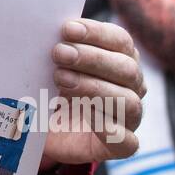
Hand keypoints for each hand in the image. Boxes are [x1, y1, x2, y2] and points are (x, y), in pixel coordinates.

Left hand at [42, 18, 143, 168]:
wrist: (44, 129)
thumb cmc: (51, 89)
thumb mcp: (51, 66)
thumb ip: (57, 49)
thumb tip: (42, 29)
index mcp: (121, 59)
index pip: (120, 41)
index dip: (96, 33)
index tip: (67, 29)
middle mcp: (132, 87)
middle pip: (126, 68)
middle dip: (92, 58)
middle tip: (59, 53)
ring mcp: (130, 117)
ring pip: (128, 101)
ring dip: (93, 87)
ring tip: (61, 79)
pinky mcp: (122, 146)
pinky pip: (126, 139)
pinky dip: (106, 125)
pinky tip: (83, 112)